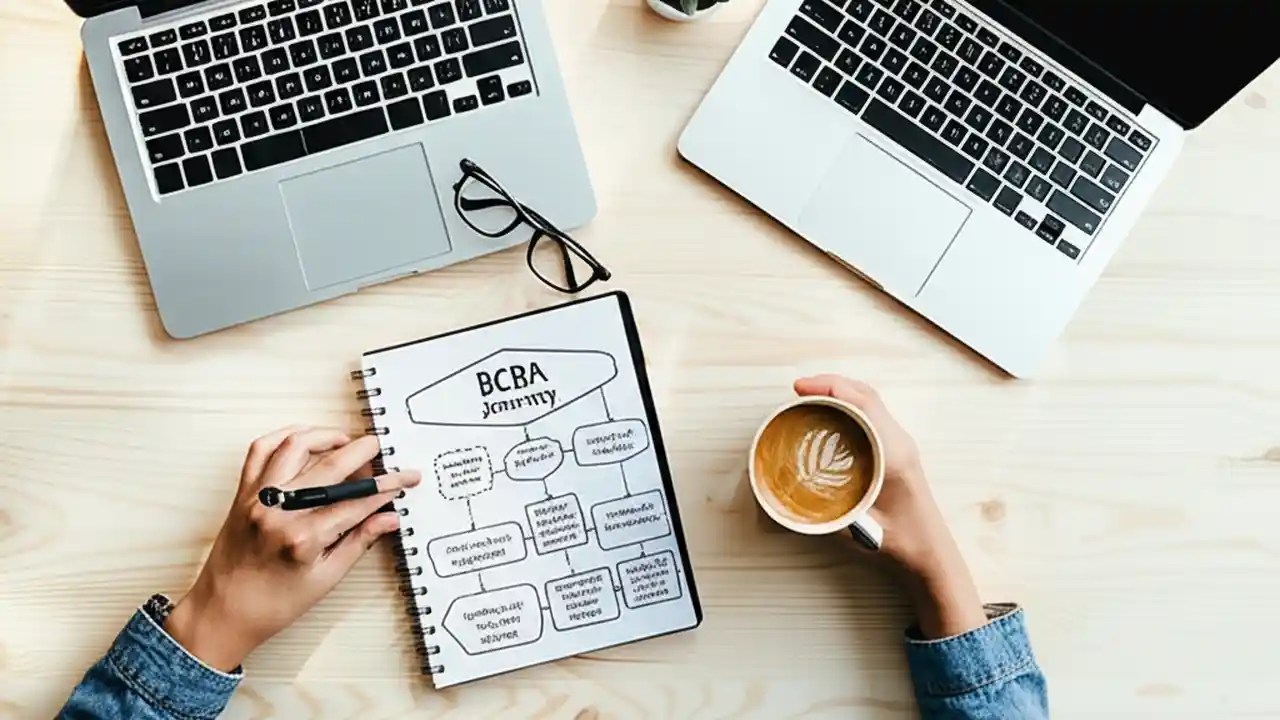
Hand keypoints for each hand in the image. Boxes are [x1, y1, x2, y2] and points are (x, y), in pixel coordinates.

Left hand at [165, 428, 421, 670]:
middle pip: (330, 467)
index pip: (356, 503)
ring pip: (294, 446)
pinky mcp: (242, 493)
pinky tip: (305, 438)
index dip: (386, 487)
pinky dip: (284, 436)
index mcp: (302, 540)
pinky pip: (261, 450)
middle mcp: (278, 512)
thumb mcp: (325, 579)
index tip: (405, 478)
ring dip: (325, 436)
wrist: (223, 612)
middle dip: (363, 453)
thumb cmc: (272, 604)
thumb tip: (389, 519)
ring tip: (346, 441)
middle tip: (381, 448)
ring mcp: (257, 499)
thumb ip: (359, 542)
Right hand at [794, 376, 985, 637]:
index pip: (862, 403)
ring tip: (810, 397)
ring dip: (841, 391)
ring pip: (870, 401)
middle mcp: (900, 441)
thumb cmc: (900, 539)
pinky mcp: (899, 449)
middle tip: (799, 388)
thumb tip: (789, 492)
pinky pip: (873, 414)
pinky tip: (832, 415)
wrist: (930, 552)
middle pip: (865, 393)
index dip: (829, 386)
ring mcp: (901, 443)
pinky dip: (850, 404)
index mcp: (893, 453)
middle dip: (831, 383)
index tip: (801, 388)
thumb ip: (825, 508)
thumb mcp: (857, 524)